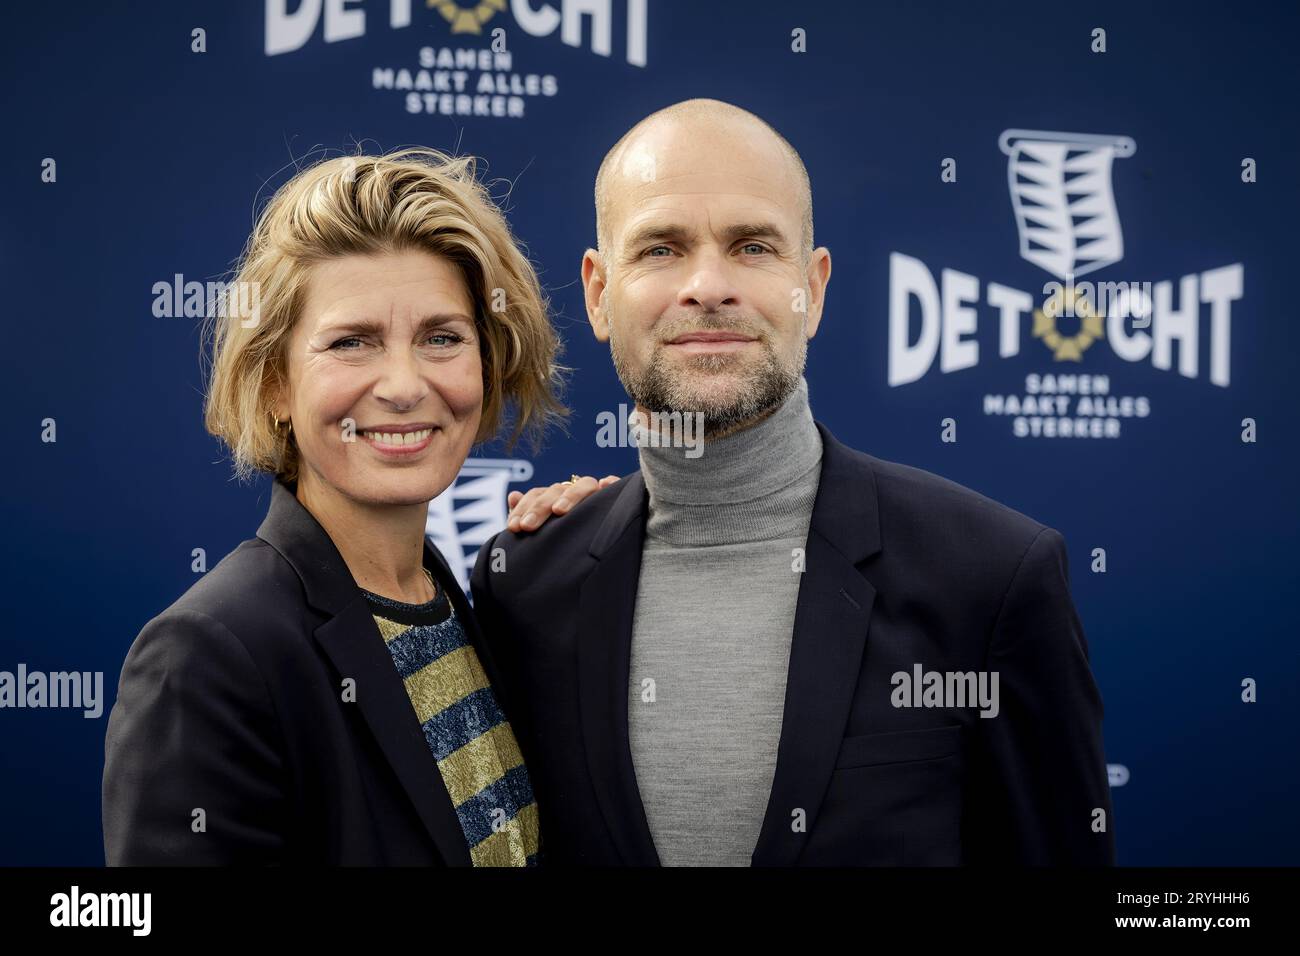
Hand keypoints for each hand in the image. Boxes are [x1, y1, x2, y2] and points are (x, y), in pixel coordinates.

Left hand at [506, 475, 620, 532]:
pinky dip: (611, 482)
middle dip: (539, 508)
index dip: (524, 508)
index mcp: (554, 498)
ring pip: (583, 485)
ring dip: (570, 496)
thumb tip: (512, 496)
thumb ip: (526, 514)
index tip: (514, 527)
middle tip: (527, 526)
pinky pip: (615, 485)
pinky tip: (606, 485)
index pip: (537, 496)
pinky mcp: (614, 497)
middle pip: (556, 490)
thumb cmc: (563, 540)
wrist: (594, 552)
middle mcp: (573, 493)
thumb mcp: (541, 530)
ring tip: (559, 510)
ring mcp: (594, 493)